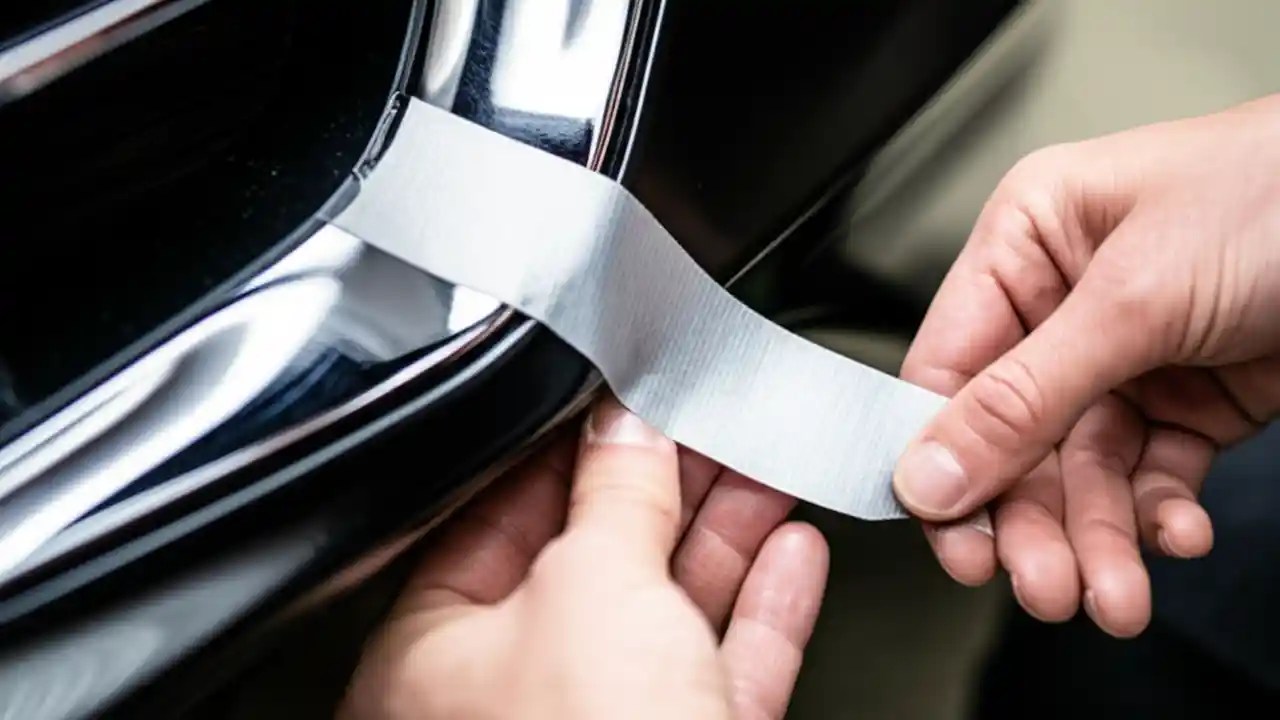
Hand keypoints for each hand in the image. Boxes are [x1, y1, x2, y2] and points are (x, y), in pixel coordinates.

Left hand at [339, 397, 828, 719]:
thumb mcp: (594, 590)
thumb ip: (614, 498)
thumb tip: (626, 428)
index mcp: (434, 660)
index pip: (498, 519)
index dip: (571, 449)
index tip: (625, 400)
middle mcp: (509, 702)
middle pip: (593, 562)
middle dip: (666, 487)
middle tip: (712, 425)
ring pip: (666, 614)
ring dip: (724, 538)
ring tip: (766, 469)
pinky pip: (718, 671)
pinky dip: (760, 612)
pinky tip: (790, 557)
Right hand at [893, 94, 1279, 636]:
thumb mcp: (1137, 298)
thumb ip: (1025, 396)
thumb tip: (927, 473)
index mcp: (1027, 245)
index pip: (948, 369)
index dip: (942, 459)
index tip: (952, 539)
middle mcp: (1064, 305)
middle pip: (1015, 437)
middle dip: (1034, 519)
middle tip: (1045, 586)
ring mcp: (1127, 356)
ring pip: (1083, 471)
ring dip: (1100, 538)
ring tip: (1114, 596)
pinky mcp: (1189, 399)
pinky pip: (1154, 474)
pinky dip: (1162, 514)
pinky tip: (1179, 534)